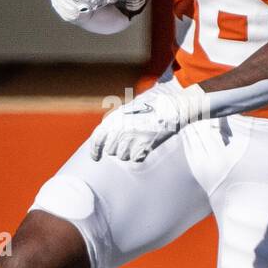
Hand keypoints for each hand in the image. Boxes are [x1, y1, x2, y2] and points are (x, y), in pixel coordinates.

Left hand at [89, 84, 206, 163]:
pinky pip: (135, 159)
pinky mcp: (144, 146)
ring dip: (129, 153)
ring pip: (123, 156)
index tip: (95, 158)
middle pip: (111, 151)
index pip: (97, 138)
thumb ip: (116, 121)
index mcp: (115, 118)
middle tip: (129, 141)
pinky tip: (146, 145)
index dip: (94, 151)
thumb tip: (105, 135)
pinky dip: (140, 155)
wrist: (173, 108)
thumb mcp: (129, 109)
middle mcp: (121, 128)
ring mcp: (132, 138)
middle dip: (118, 149)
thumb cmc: (152, 107)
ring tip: (139, 141)